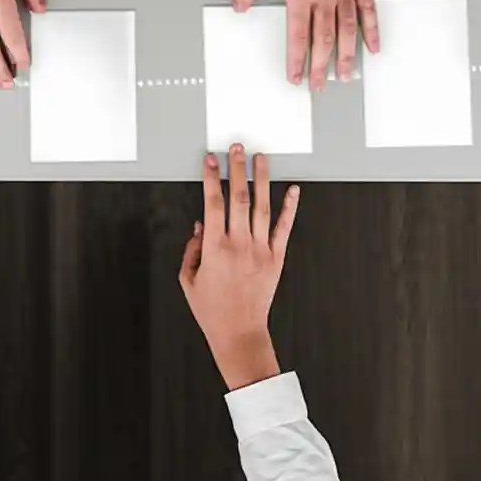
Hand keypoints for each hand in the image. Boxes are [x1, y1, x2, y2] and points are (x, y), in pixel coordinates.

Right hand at [180, 144, 300, 390]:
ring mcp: (260, 249)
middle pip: (238, 196)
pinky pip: (284, 228)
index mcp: (214, 247)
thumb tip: (199, 225)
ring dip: (261, 179)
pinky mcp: (276, 258)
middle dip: (236, 168)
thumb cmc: (211, 309)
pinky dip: (289, 207)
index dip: (210, 177)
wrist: (239, 332)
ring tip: (261, 158)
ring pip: (261, 206)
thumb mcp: (188, 279)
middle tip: (237, 147)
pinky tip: (292, 190)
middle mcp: (239, 244)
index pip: (212, 202)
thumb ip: (192, 249)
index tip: (210, 159)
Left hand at [233, 0, 379, 91]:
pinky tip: (373, 46)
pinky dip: (372, 30)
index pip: (299, 35)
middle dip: (320, 66)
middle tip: (318, 85)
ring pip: (347, 31)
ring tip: (345, 75)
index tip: (295, 76)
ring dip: (347, 56)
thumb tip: (240, 6)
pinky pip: (368, 10)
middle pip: (324, 40)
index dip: (296, 59)